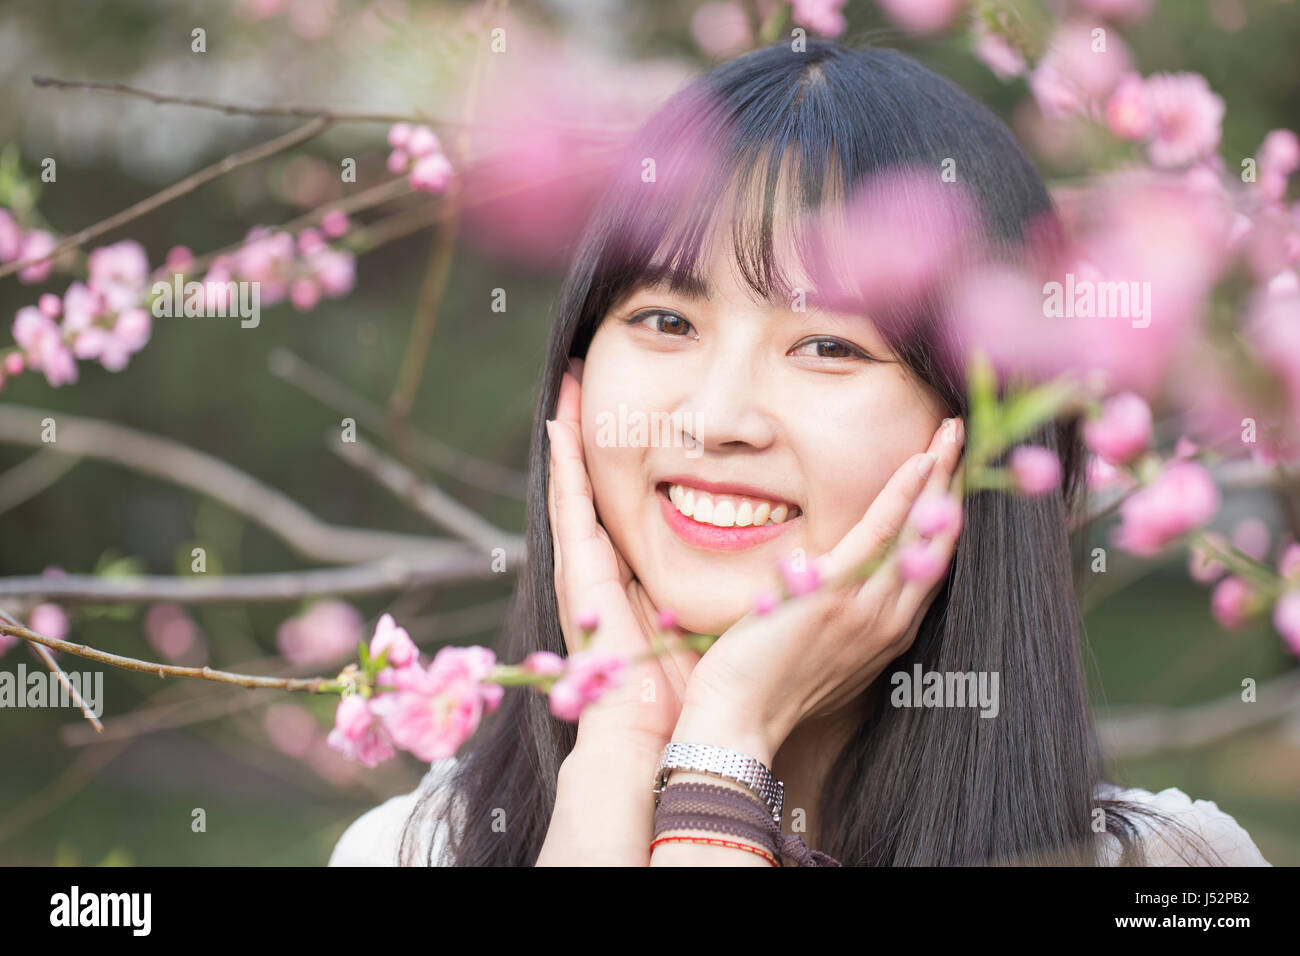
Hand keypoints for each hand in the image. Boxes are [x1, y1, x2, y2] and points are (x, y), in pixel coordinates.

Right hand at [547, 357, 701, 754]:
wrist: (654, 733)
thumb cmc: (690, 687)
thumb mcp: (718, 618)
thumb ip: (738, 584)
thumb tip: (784, 559)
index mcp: (635, 575)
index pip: (633, 500)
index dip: (633, 457)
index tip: (638, 412)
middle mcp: (604, 563)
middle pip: (599, 481)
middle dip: (593, 429)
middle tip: (584, 375)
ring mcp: (584, 564)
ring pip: (576, 481)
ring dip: (572, 428)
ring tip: (568, 377)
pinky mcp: (575, 569)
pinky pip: (568, 502)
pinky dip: (561, 460)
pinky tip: (559, 415)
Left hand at [675, 417, 965, 763]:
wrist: (737, 718)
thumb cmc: (766, 686)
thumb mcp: (820, 651)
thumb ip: (839, 617)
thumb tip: (829, 581)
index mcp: (888, 633)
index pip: (931, 563)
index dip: (946, 515)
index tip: (952, 475)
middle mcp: (890, 621)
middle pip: (938, 540)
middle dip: (955, 485)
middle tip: (963, 438)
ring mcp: (868, 609)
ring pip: (920, 530)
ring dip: (939, 476)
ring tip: (951, 433)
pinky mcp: (835, 595)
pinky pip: (881, 533)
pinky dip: (904, 494)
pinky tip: (920, 461)